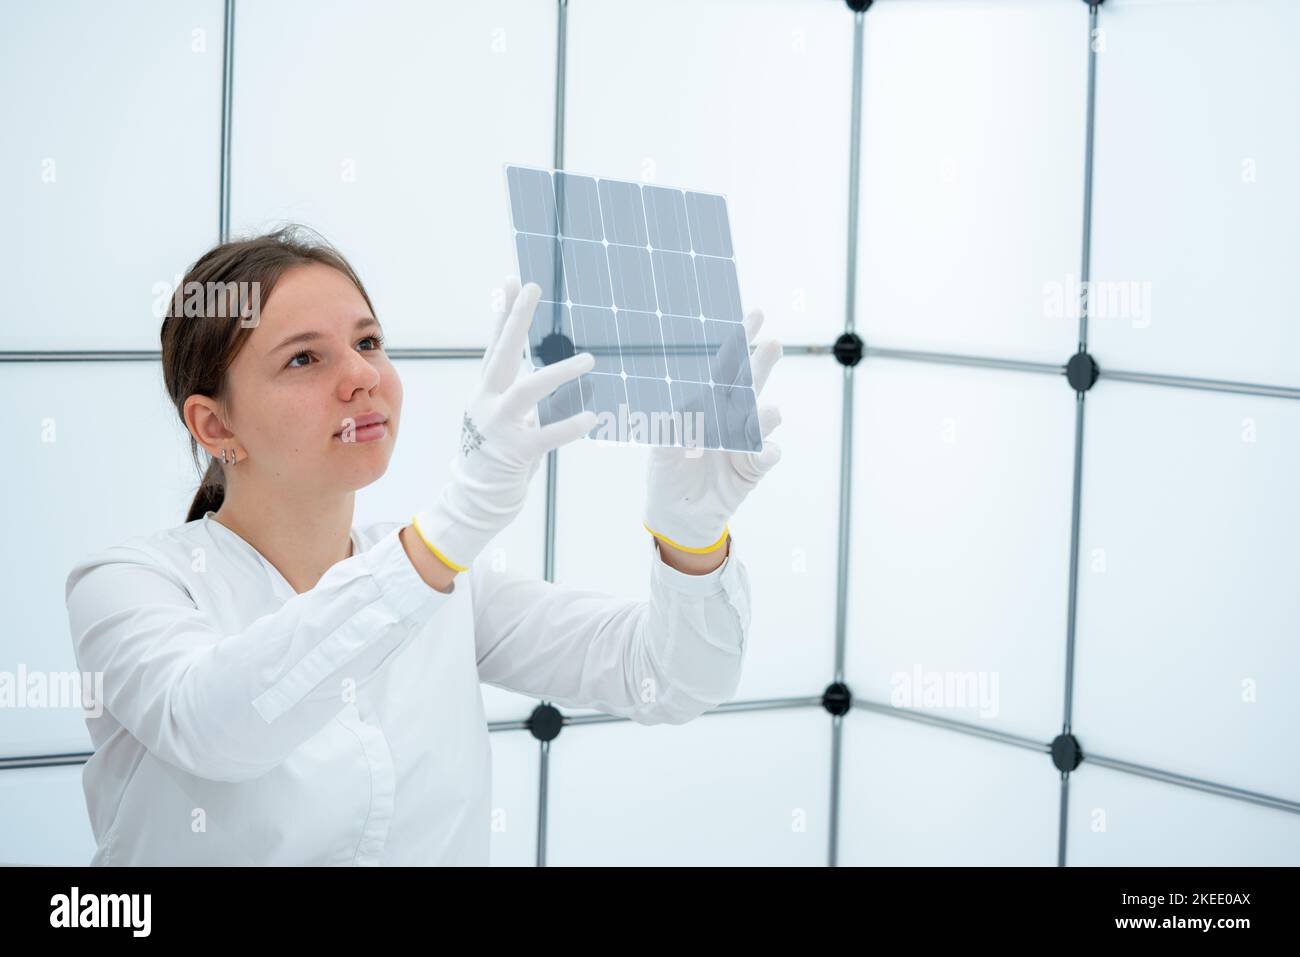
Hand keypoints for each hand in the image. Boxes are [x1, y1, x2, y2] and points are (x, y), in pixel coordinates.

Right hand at [413, 278, 596, 570]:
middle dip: (516, 319)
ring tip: (590, 360)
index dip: (504, 312)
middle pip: (502, 352)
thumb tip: (526, 356)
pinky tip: (592, 417)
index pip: (496, 343)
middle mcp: (487, 401)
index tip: (513, 281)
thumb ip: (512, 384)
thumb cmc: (495, 448)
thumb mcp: (498, 409)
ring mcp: (499, 426)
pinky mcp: (515, 452)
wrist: (475, 494)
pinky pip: (546, 436)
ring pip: (527, 391)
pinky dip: (569, 426)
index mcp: (486, 389)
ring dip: (559, 374)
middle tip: (532, 287)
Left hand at [643, 308, 783, 552]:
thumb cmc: (667, 475)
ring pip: (760, 421)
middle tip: (774, 344)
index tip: (757, 315)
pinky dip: (768, 451)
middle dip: (761, 364)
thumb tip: (685, 406)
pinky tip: (765, 450)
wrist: (678, 516)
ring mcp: (744, 442)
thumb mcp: (662, 450)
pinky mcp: (753, 468)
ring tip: (768, 413)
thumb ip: (673, 428)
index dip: (739, 341)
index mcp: (707, 406)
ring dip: (764, 415)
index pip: (725, 369)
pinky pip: (767, 456)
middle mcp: (730, 419)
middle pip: (749, 386)